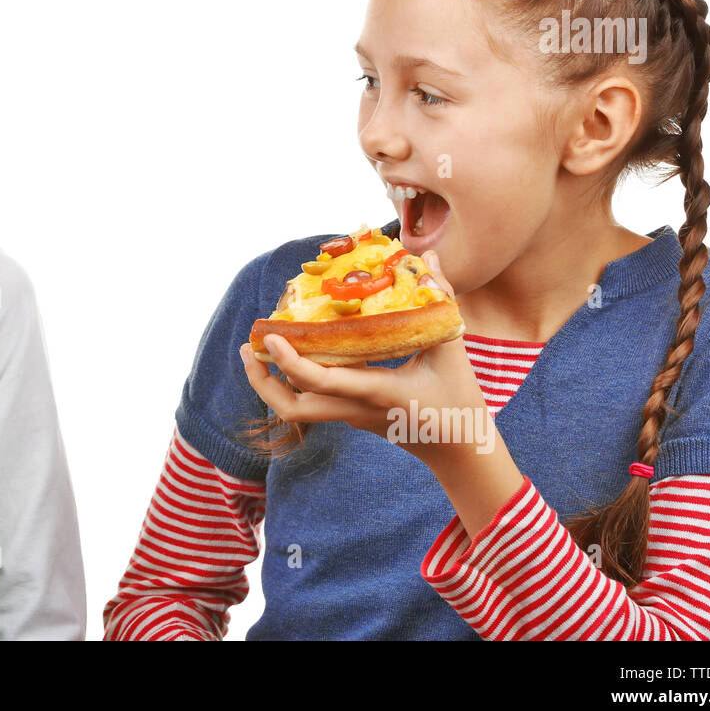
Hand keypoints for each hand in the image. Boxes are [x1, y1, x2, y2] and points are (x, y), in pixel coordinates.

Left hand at [238, 251, 485, 458]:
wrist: (460, 451)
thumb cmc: (459, 400)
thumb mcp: (452, 351)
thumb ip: (441, 302)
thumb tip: (430, 259)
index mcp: (376, 393)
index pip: (322, 382)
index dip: (290, 362)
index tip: (270, 339)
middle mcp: (354, 408)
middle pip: (292, 408)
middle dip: (262, 381)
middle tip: (250, 347)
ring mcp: (350, 414)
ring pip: (297, 408)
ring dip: (272, 382)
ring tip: (259, 348)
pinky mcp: (351, 414)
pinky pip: (314, 398)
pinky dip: (297, 376)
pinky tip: (297, 348)